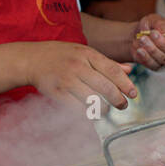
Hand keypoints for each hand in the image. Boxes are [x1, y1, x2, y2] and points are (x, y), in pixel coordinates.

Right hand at [19, 40, 137, 109]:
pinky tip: (89, 113)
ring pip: (93, 100)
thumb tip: (129, 70)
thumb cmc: (60, 55)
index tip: (133, 94)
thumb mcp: (83, 52)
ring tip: (105, 110)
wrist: (31, 59)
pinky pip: (76, 107)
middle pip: (105, 87)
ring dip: (103, 109)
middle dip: (118, 100)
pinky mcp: (56, 93)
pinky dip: (85, 113)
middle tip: (122, 105)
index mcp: (87, 54)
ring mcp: (66, 80)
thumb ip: (106, 62)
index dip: (125, 84)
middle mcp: (78, 66)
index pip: (112, 71)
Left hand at [131, 14, 164, 69]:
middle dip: (163, 44)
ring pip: (164, 60)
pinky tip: (140, 50)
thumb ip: (161, 24)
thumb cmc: (151, 26)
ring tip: (142, 39)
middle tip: (152, 33)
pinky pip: (153, 65)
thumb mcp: (155, 20)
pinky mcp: (158, 67)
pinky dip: (146, 57)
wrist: (137, 35)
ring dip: (153, 49)